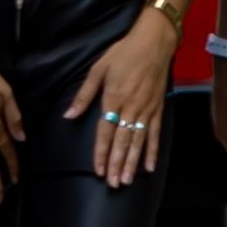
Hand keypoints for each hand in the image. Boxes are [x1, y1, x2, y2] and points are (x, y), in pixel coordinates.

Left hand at [75, 11, 183, 186]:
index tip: (99, 170)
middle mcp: (131, 107)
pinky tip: (149, 167)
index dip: (102, 152)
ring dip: (132, 162)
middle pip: (122, 141)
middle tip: (114, 184)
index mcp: (113, 98)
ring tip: (127, 180)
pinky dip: (153, 151)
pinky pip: (155, 133)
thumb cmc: (123, 53)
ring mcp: (146, 109)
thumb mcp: (98, 69)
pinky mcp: (158, 108)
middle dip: (118, 164)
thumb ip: (84, 95)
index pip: (105, 131)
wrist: (153, 42)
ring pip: (138, 141)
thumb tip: (68, 115)